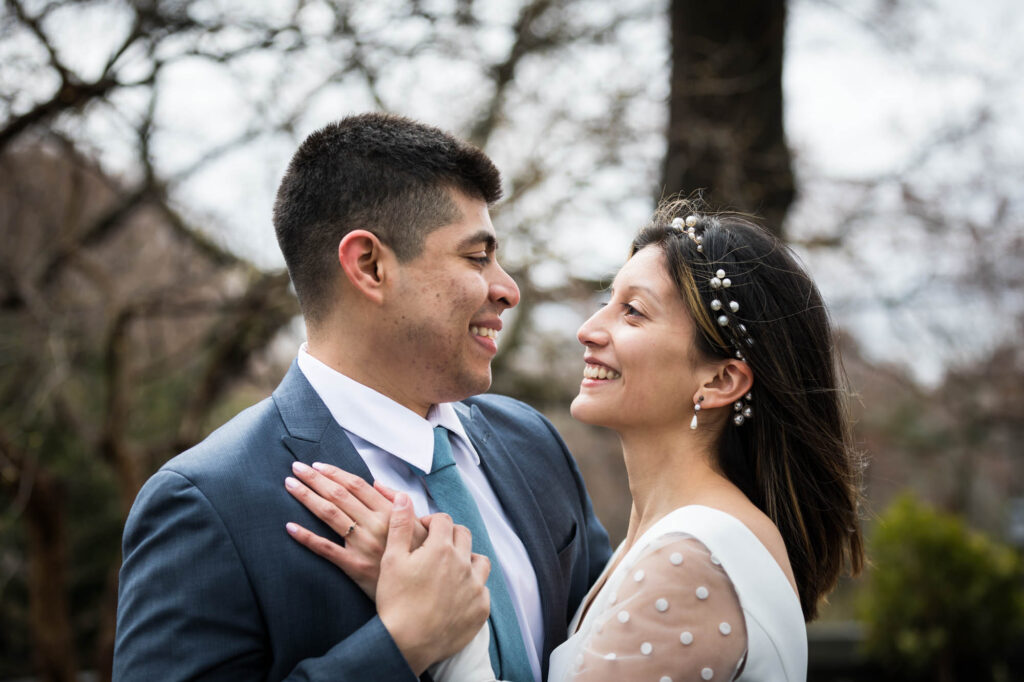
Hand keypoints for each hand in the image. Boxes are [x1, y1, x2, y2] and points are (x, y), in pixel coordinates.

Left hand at [284, 461, 426, 598]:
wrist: (419, 591)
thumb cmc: (417, 554)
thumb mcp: (416, 523)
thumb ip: (395, 501)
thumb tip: (376, 483)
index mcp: (389, 512)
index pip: (356, 485)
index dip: (335, 473)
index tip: (318, 465)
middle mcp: (375, 525)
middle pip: (339, 495)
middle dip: (315, 479)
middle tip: (296, 467)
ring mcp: (363, 545)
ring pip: (330, 515)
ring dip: (307, 497)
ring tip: (291, 485)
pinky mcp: (354, 566)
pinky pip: (326, 549)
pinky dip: (307, 537)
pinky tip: (290, 527)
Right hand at [377, 493, 491, 674]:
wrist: (406, 643)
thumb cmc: (395, 601)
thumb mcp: (392, 559)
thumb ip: (400, 525)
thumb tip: (404, 498)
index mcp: (441, 549)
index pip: (444, 520)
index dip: (432, 521)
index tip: (423, 529)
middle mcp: (463, 564)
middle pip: (463, 536)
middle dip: (450, 535)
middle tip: (435, 546)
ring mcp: (475, 588)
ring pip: (480, 561)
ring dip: (467, 559)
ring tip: (452, 569)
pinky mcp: (481, 609)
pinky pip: (483, 590)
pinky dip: (472, 588)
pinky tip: (457, 595)